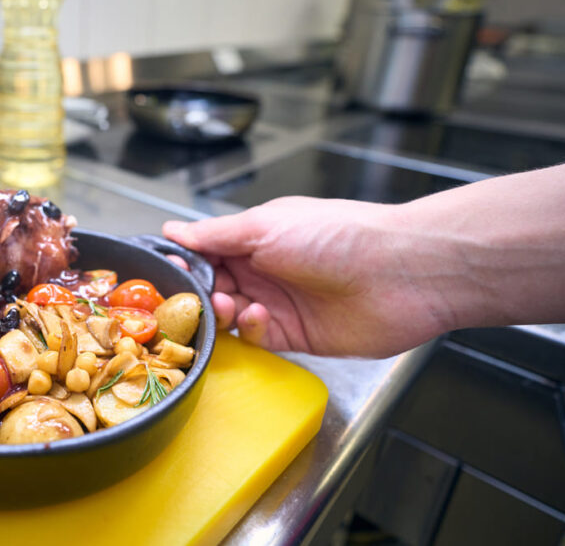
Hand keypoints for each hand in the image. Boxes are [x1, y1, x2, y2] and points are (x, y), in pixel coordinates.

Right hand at [163, 196, 453, 357]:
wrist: (400, 274)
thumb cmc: (338, 236)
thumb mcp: (263, 226)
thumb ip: (214, 235)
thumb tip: (172, 231)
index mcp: (256, 236)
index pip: (205, 251)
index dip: (183, 261)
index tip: (164, 271)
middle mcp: (264, 269)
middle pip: (211, 286)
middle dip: (197, 292)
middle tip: (189, 296)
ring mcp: (279, 303)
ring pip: (229, 316)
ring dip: (222, 312)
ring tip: (228, 304)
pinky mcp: (295, 336)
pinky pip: (256, 339)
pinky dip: (251, 329)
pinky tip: (259, 316)